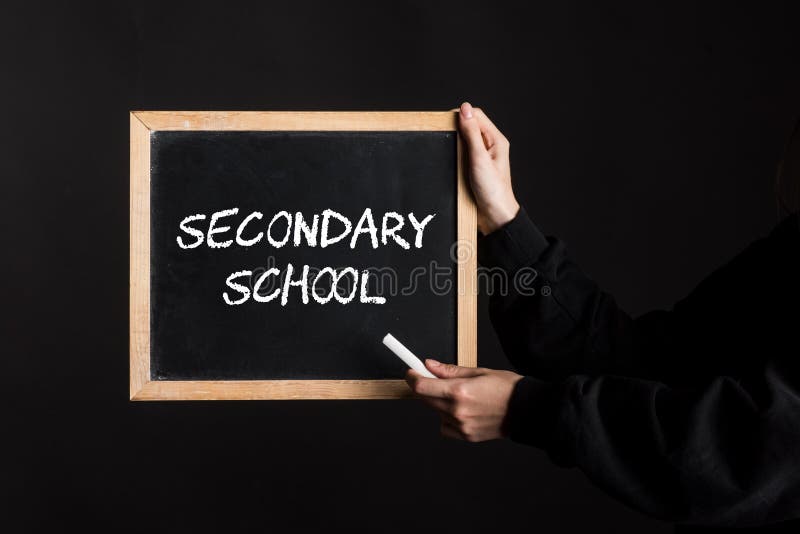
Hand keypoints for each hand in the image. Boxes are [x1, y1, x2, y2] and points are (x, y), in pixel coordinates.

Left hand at [406, 359, 522, 441]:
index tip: (411, 372)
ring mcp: (462, 426)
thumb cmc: (507, 388)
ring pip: (436, 412)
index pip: (422, 387)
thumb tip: (429, 365)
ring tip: (460, 396)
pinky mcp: (467, 437)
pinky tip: (462, 411)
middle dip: (426, 388)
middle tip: (435, 379)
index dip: (412, 377)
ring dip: (439, 403)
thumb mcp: (479, 372)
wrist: (527, 410)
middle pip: (425, 400)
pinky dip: (448, 418)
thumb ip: (450, 370)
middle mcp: (457, 411)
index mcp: (459, 391)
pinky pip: (445, 427)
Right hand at [458, 102, 519, 234]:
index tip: (447, 123)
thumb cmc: (492, 190)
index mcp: (496, 140)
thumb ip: (471, 133)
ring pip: (463, 140)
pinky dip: (454, 154)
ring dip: (455, 143)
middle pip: (469, 126)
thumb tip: (465, 109)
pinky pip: (461, 154)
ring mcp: (482, 157)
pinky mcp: (474, 167)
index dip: (461, 116)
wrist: (494, 216)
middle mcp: (490, 146)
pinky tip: (451, 161)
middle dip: (456, 129)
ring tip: (451, 152)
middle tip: (447, 139)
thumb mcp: (479, 158)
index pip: (476, 115)